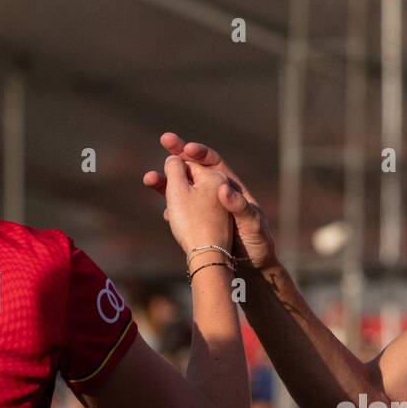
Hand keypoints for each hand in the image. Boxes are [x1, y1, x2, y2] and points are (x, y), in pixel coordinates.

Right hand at [143, 132, 277, 272]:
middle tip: (164, 139)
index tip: (186, 148)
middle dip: (178, 155)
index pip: (212, 162)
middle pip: (193, 169)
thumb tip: (225, 189)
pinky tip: (166, 212)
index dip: (199, 152)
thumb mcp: (252, 225)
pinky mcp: (198, 222)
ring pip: (182, 189)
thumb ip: (240, 208)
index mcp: (231, 187)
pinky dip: (170, 206)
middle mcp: (217, 193)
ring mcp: (206, 207)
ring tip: (148, 179)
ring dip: (166, 181)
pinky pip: (181, 210)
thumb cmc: (258, 244)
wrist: (253, 268)